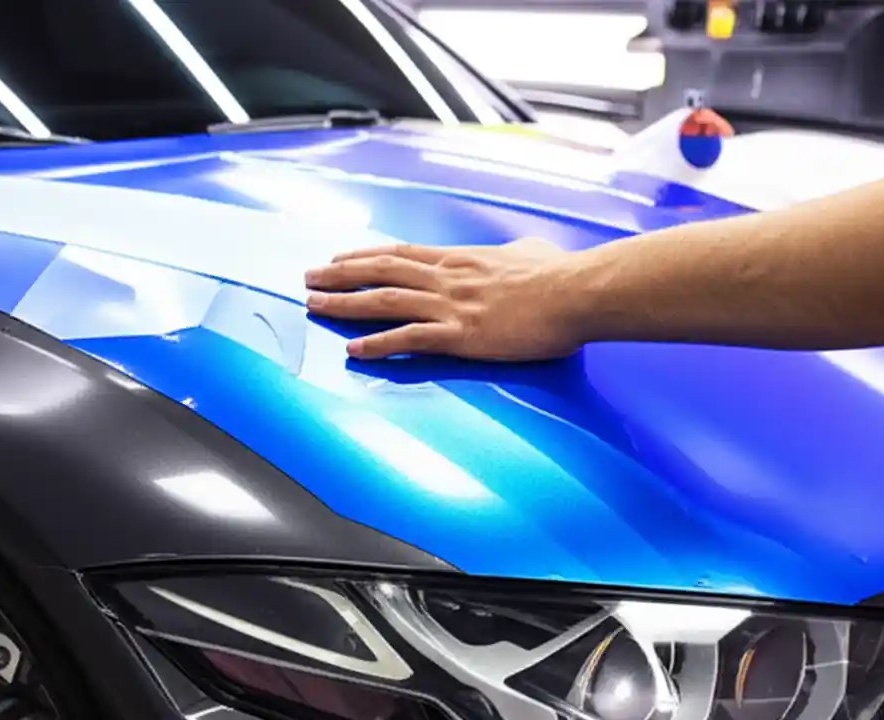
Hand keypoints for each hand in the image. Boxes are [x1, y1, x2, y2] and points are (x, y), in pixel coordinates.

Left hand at [304, 237, 584, 360]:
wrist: (575, 292)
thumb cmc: (560, 274)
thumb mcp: (530, 251)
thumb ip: (513, 251)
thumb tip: (517, 252)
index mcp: (461, 259)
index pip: (401, 253)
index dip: (365, 256)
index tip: (339, 258)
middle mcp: (447, 278)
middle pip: (381, 270)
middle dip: (340, 274)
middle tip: (308, 278)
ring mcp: (450, 305)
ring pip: (384, 300)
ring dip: (345, 303)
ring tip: (314, 306)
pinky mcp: (460, 335)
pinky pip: (408, 339)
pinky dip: (377, 343)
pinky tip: (353, 348)